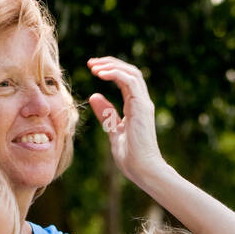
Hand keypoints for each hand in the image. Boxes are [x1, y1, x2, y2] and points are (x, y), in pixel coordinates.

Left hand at [86, 56, 168, 186]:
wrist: (143, 170)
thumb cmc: (131, 157)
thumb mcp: (113, 131)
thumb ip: (106, 114)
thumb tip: (94, 96)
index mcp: (136, 106)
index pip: (125, 80)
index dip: (110, 71)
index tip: (92, 69)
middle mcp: (142, 102)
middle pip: (129, 72)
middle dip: (110, 63)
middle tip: (91, 63)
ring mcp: (143, 104)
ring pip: (131, 73)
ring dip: (111, 66)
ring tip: (94, 67)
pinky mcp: (141, 107)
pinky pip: (130, 82)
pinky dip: (115, 74)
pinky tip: (101, 74)